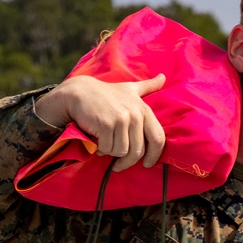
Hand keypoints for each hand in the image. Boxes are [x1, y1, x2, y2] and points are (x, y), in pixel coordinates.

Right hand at [34, 74, 166, 171]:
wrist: (80, 92)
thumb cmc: (106, 94)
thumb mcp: (129, 89)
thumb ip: (147, 86)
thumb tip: (163, 77)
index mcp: (144, 110)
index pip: (158, 139)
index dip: (154, 155)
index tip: (147, 164)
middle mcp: (135, 114)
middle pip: (137, 151)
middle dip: (127, 161)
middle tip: (118, 164)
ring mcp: (121, 119)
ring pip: (122, 152)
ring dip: (111, 152)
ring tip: (104, 142)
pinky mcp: (106, 125)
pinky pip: (108, 149)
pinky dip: (100, 149)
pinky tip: (96, 140)